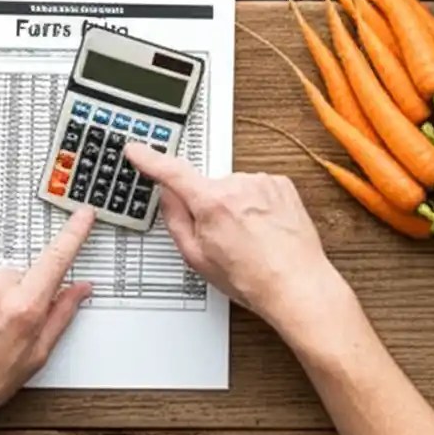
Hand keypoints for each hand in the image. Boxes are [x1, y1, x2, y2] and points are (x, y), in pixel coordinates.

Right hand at [124, 143, 353, 333]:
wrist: (297, 284)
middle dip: (209, 207)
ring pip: (234, 189)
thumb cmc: (252, 278)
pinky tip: (263, 230)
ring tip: (249, 239)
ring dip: (236, 208)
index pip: (171, 172)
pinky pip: (257, 189)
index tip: (136, 149)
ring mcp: (263, 183)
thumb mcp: (197, 257)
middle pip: (207, 187)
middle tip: (222, 239)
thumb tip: (168, 198)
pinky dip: (257, 206)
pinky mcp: (282, 185)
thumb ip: (175, 221)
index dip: (149, 159)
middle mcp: (238, 185)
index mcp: (212, 202)